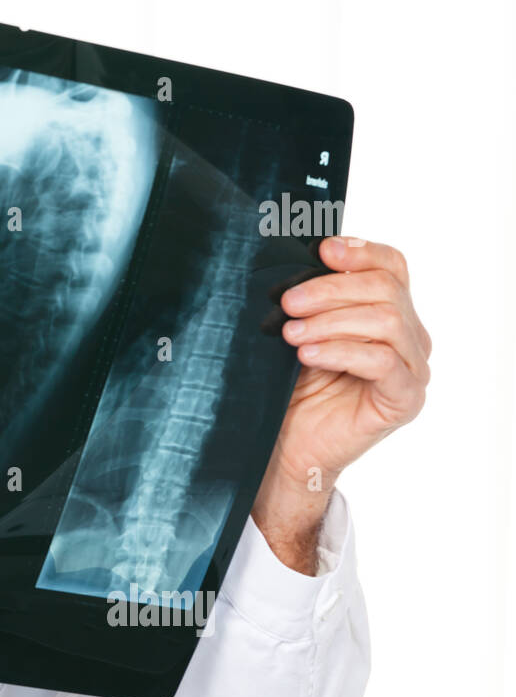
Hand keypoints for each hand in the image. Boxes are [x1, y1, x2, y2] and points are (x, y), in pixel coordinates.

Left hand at [252, 236, 430, 573]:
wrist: (285, 446)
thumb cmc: (289, 388)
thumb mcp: (297, 332)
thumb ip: (307, 299)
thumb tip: (289, 259)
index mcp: (388, 312)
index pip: (392, 267)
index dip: (360, 252)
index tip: (321, 250)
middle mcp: (409, 337)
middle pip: (387, 289)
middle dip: (332, 289)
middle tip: (288, 302)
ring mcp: (412, 369)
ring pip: (388, 321)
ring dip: (333, 320)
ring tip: (291, 333)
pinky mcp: (404, 400)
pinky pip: (384, 363)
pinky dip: (342, 351)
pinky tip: (309, 354)